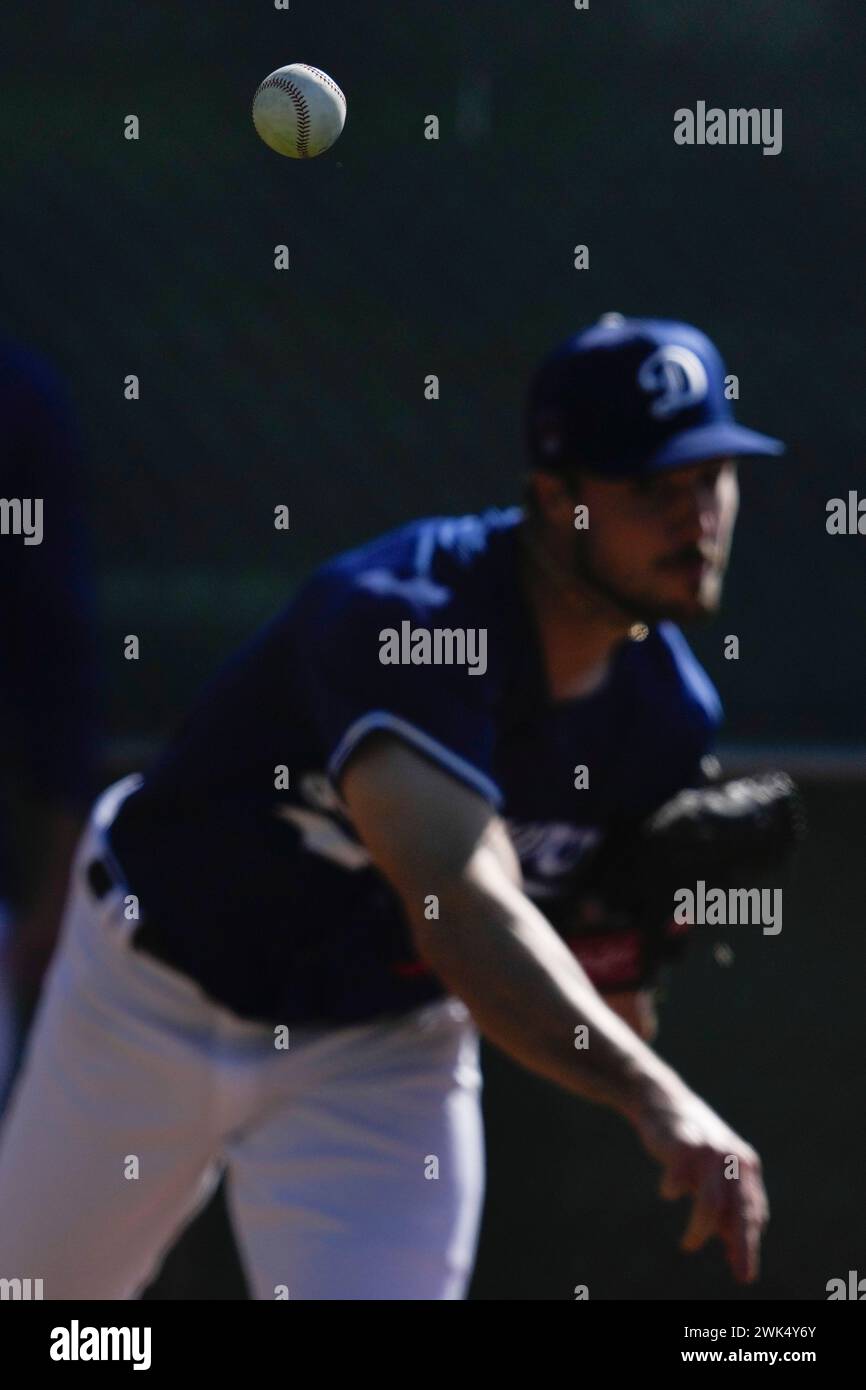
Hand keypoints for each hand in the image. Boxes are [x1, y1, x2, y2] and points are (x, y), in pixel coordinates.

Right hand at [631, 1084, 768, 1283]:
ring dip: (701, 1230)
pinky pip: (680, 1179)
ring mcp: (710, 1151)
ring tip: (690, 1245)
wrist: (662, 1101)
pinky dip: (674, 1190)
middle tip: (743, 1276)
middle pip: (741, 1211)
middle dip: (743, 1247)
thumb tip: (734, 1244)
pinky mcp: (684, 1144)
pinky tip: (670, 1193)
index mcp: (745, 1165)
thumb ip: (726, 1203)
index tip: (744, 1272)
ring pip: (712, 1203)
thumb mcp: (714, 1173)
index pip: (752, 1212)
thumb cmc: (689, 1143)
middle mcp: (733, 1159)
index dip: (749, 1243)